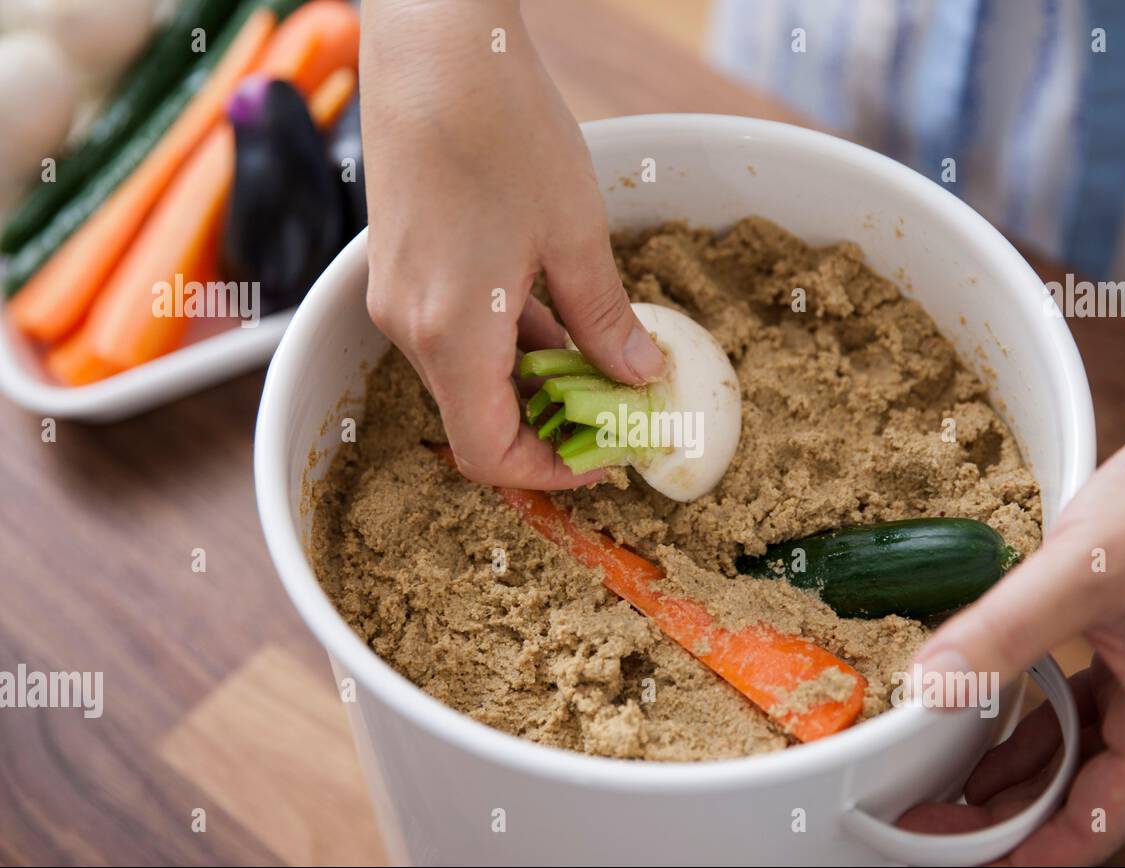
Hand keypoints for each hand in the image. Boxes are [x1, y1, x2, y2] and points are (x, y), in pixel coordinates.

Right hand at [360, 0, 662, 488]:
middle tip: (616, 408)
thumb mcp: (574, 236)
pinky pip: (454, 332)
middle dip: (551, 424)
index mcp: (451, 336)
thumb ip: (605, 320)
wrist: (434, 48)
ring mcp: (399, 296)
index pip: (489, 453)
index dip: (550, 472)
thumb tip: (637, 375)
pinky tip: (557, 313)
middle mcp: (410, 328)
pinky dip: (506, 341)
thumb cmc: (501, 130)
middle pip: (477, 417)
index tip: (604, 457)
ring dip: (533, 379)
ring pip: (469, 374)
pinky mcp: (401, 267)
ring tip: (601, 357)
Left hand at [901, 382, 1124, 863]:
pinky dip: (1034, 719)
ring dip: (1014, 769)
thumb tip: (930, 688)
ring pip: (1077, 753)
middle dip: (1003, 814)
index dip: (1018, 851)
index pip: (1089, 826)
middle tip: (927, 815)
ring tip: (942, 779)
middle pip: (1078, 797)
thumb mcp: (1079, 574)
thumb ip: (1001, 634)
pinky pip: (1081, 707)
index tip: (950, 854)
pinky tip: (986, 713)